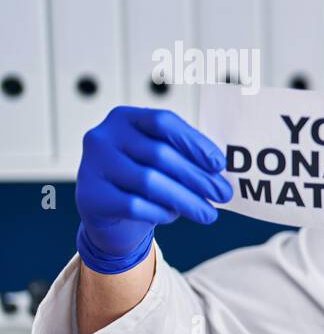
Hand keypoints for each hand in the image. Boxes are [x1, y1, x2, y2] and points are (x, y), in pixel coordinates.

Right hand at [75, 107, 232, 273]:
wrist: (106, 211)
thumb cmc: (141, 178)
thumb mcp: (160, 160)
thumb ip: (184, 157)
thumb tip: (219, 172)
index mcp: (124, 118)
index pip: (163, 122)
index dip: (194, 142)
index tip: (219, 164)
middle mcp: (103, 137)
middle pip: (159, 154)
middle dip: (197, 177)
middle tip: (223, 194)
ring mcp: (92, 166)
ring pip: (149, 182)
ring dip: (186, 199)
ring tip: (208, 213)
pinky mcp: (90, 196)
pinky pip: (134, 205)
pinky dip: (160, 211)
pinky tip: (174, 215)